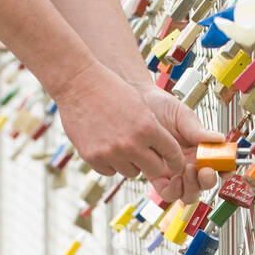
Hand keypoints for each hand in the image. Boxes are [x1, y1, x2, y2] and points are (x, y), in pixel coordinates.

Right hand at [53, 61, 185, 178]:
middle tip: (149, 156)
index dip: (176, 160)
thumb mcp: (142, 107)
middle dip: (154, 163)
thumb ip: (154, 131)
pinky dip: (110, 163)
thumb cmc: (112, 90)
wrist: (78, 83)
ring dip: (130, 162)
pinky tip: (106, 145)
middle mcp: (131, 144)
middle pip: (155, 169)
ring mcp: (111, 153)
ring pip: (132, 172)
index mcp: (148, 128)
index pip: (172, 153)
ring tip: (122, 144)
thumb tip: (165, 154)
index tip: (176, 164)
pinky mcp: (93, 158)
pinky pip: (110, 171)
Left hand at [137, 85, 222, 203]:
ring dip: (191, 188)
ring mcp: (173, 172)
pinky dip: (173, 190)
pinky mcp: (156, 176)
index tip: (227, 170)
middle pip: (203, 185)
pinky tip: (174, 177)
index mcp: (200, 150)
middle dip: (206, 181)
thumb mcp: (182, 115)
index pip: (218, 166)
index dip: (226, 171)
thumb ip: (199, 131)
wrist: (138, 103)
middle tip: (204, 170)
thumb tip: (219, 139)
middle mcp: (189, 163)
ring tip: (187, 170)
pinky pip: (167, 192)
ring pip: (187, 194)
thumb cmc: (160, 107)